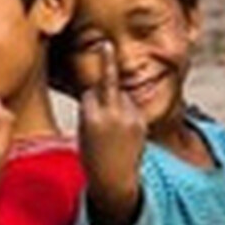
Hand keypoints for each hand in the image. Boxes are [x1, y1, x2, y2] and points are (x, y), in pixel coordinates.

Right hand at [76, 41, 144, 224]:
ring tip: (114, 129)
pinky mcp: (140, 122)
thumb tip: (100, 88)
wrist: (115, 179)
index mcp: (90, 119)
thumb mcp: (84, 132)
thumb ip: (91, 109)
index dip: (88, 96)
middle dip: (107, 63)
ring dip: (117, 102)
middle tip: (105, 45)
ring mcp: (128, 119)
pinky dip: (127, 112)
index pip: (89, 92)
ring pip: (121, 96)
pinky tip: (124, 131)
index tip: (87, 75)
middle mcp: (110, 116)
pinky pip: (131, 107)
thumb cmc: (93, 156)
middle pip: (108, 84)